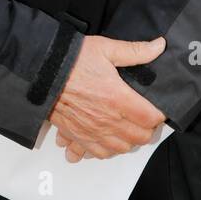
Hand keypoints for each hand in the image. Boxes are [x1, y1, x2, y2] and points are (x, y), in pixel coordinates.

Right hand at [48, 35, 167, 161]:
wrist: (41, 72)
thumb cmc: (71, 60)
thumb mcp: (105, 48)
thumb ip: (135, 51)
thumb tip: (158, 46)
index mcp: (118, 98)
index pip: (151, 118)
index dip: (159, 114)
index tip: (158, 107)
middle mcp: (107, 120)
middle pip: (140, 137)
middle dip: (147, 128)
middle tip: (145, 116)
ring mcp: (92, 131)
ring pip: (121, 148)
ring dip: (129, 140)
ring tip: (128, 127)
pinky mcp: (78, 135)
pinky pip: (98, 153)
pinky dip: (106, 150)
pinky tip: (107, 139)